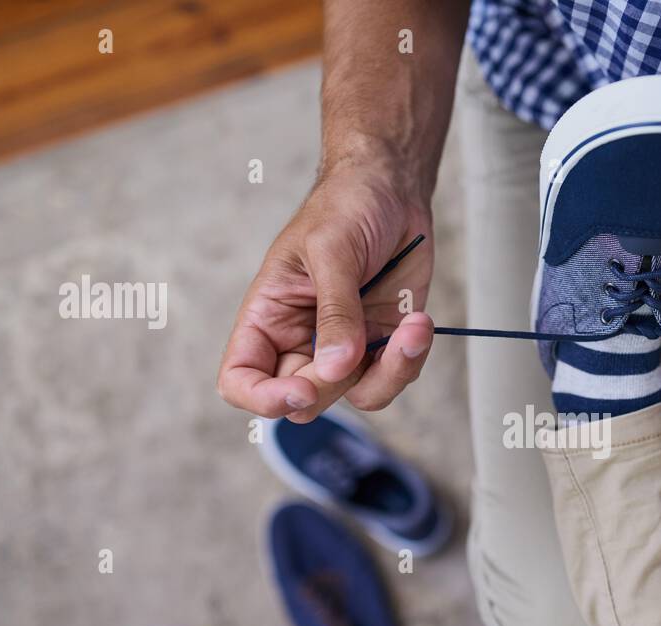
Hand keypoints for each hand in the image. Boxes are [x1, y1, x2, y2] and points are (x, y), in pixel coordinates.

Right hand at [217, 162, 434, 421]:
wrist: (392, 190)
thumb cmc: (345, 206)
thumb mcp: (331, 250)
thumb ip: (335, 311)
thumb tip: (337, 366)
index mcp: (267, 317)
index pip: (241, 379)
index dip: (263, 398)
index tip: (300, 388)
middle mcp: (301, 341)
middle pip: (305, 400)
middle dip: (338, 382)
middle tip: (364, 341)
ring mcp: (346, 347)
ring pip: (358, 395)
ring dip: (390, 372)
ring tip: (413, 327)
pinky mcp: (384, 343)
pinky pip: (394, 376)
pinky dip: (411, 358)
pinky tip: (419, 322)